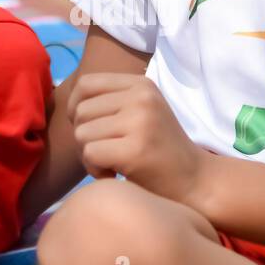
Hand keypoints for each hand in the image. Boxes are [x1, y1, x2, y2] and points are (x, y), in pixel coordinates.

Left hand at [67, 73, 208, 209]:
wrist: (196, 181)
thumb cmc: (161, 151)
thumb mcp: (141, 113)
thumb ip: (112, 102)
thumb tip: (68, 105)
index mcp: (141, 85)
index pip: (86, 83)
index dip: (76, 107)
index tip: (90, 130)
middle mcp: (142, 97)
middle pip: (80, 111)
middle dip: (83, 137)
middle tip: (105, 154)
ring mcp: (140, 121)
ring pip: (81, 133)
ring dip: (88, 155)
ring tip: (111, 164)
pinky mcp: (136, 149)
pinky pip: (90, 153)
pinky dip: (94, 169)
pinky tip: (113, 175)